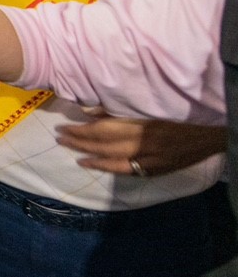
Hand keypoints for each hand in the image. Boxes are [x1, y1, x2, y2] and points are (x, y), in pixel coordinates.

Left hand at [56, 111, 226, 176]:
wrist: (214, 131)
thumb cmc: (181, 112)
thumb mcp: (150, 105)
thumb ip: (118, 109)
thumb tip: (88, 112)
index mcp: (141, 124)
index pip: (102, 130)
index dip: (80, 130)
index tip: (64, 127)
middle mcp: (145, 144)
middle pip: (104, 146)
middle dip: (80, 143)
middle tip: (61, 138)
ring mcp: (153, 159)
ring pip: (115, 162)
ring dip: (92, 158)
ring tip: (75, 155)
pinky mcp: (160, 169)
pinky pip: (131, 171)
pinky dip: (111, 168)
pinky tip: (97, 165)